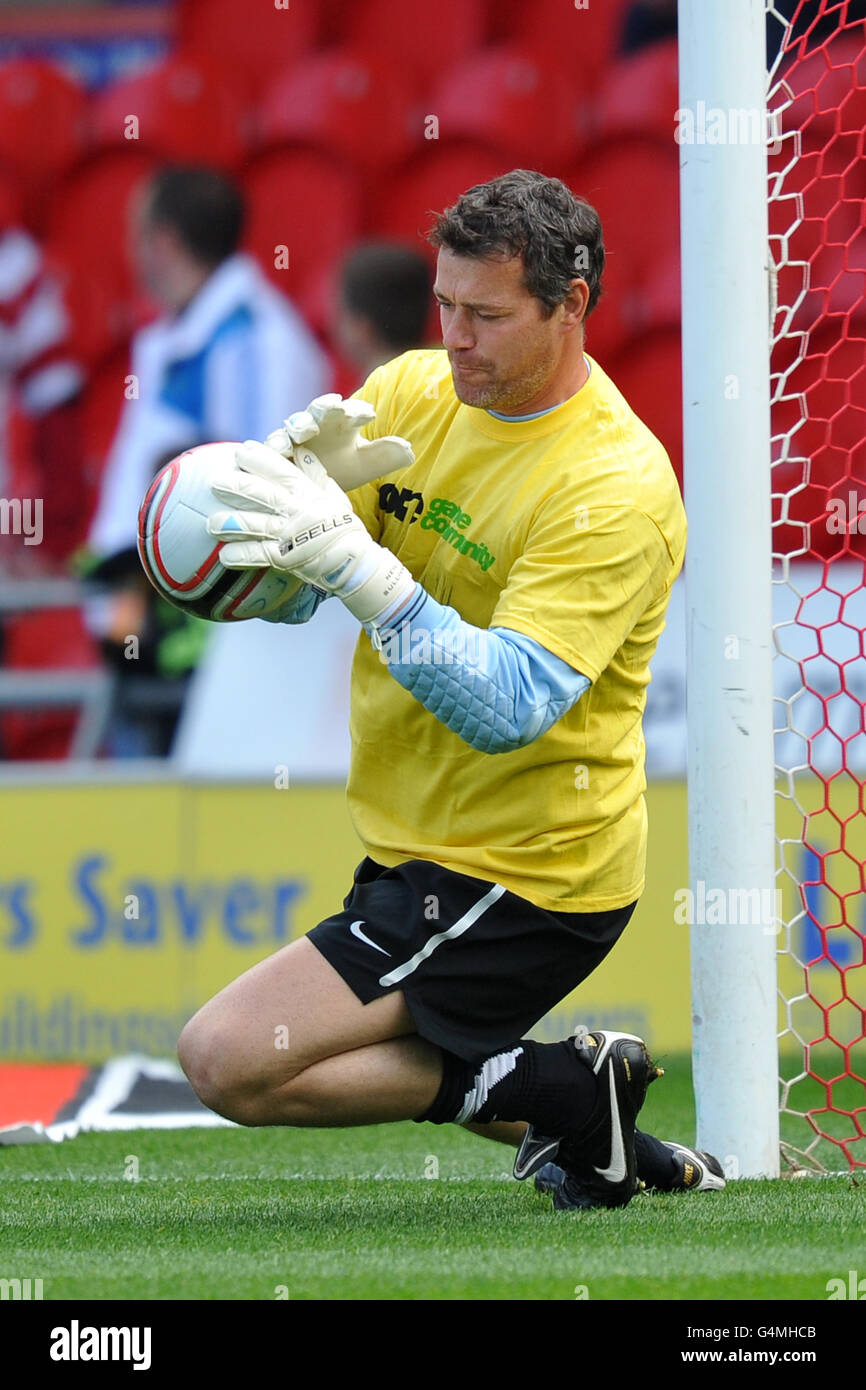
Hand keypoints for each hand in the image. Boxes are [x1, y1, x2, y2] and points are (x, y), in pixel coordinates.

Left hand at [207, 441, 415, 627]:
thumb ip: (316, 475)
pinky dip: (241, 556)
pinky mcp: (285, 559)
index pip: (280, 470)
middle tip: (215, 481)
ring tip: (211, 523)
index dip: (259, 460)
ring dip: (232, 524)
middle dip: (237, 487)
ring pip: (256, 525)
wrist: (356, 564)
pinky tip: (223, 556)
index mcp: (307, 494)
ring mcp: (289, 536)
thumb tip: (302, 452)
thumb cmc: (344, 529)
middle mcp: (296, 512)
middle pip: (261, 495)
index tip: (242, 451)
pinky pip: (259, 556)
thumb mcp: (335, 497)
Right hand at [264, 394, 413, 490]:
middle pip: (320, 410)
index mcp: (339, 424)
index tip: (369, 415)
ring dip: (300, 424)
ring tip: (307, 429)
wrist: (308, 491)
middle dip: (326, 406)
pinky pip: (273, 446)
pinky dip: (277, 446)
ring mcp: (293, 438)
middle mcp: (316, 425)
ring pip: (295, 424)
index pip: (351, 412)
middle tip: (335, 405)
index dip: (359, 411)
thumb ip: (385, 456)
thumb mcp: (363, 466)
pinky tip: (282, 450)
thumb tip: (409, 450)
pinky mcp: (275, 452)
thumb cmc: (337, 472)